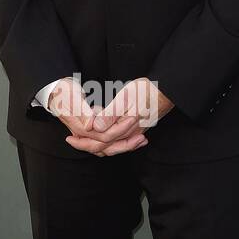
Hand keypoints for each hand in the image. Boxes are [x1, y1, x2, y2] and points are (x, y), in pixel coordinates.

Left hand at [59, 77, 173, 156]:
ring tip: (84, 138)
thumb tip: (94, 128)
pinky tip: (104, 132)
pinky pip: (122, 141)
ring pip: (113, 145)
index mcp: (124, 129)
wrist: (168, 90)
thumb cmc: (147, 91)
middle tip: (72, 140)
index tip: (70, 137)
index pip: (100, 142)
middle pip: (105, 147)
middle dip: (87, 146)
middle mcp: (130, 135)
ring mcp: (136, 133)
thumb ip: (109, 115)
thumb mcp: (125, 99)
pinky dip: (110, 140)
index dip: (83, 141)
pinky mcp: (140, 129)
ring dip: (98, 144)